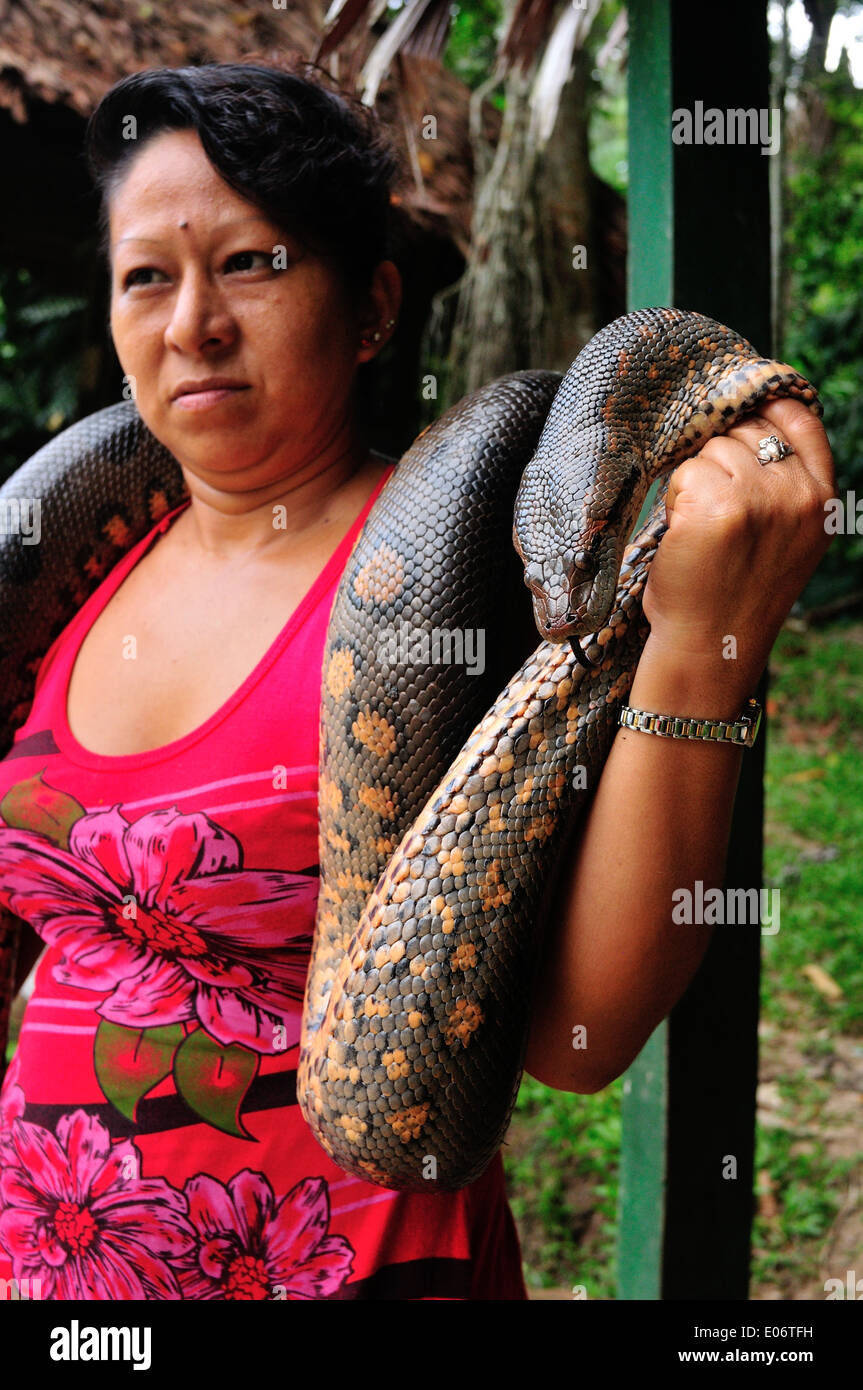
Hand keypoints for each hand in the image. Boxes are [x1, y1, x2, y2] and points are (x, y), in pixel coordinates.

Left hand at [640, 397, 836, 692]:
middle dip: (721, 460)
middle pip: (744, 430)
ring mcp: (758, 497)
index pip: (801, 418)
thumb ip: (787, 486)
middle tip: (716, 515)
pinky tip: (683, 535)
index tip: (742, 418)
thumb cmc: (735, 593)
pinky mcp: (716, 506)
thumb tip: (757, 419)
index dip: (766, 408)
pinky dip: (674, 499)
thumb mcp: (787, 539)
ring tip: (701, 530)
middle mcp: (797, 495)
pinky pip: (683, 472)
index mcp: (821, 500)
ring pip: (711, 449)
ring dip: (694, 482)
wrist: (712, 647)